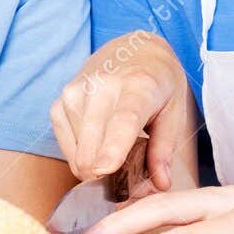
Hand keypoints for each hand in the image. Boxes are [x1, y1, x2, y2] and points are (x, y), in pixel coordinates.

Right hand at [49, 32, 194, 188]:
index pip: (122, 120)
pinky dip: (82, 155)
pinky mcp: (58, 103)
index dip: (112, 148)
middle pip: (92, 147)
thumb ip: (165, 149)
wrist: (134, 48)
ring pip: (78, 155)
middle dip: (108, 177)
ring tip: (115, 150)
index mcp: (138, 87)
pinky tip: (98, 141)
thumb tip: (160, 185)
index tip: (105, 171)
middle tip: (129, 176)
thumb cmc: (158, 82)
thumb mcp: (174, 110)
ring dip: (95, 166)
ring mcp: (74, 93)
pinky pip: (66, 148)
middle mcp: (101, 87)